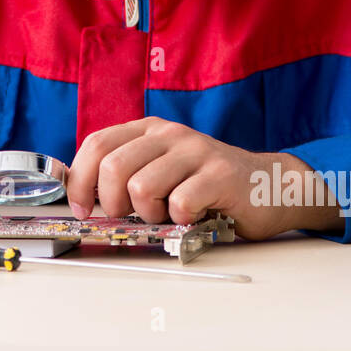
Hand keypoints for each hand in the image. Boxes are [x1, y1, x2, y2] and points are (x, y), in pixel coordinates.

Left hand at [66, 117, 331, 239]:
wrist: (269, 187)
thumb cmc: (208, 186)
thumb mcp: (161, 171)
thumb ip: (126, 175)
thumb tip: (83, 198)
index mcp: (148, 130)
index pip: (97, 145)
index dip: (81, 180)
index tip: (84, 209)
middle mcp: (170, 134)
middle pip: (114, 167)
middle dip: (113, 203)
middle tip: (133, 216)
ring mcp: (196, 151)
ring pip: (141, 187)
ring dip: (149, 214)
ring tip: (169, 214)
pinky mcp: (220, 174)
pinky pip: (179, 202)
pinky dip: (180, 220)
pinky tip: (195, 215)